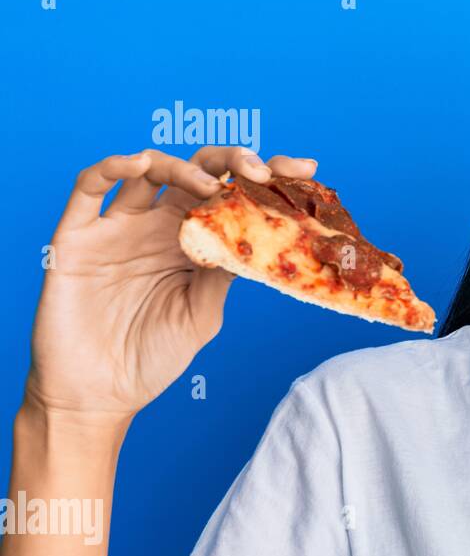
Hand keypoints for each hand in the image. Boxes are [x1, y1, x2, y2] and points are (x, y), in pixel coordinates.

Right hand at [23, 146, 318, 423]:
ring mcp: (118, 227)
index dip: (267, 176)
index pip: (232, 195)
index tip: (305, 169)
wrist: (99, 395)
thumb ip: (222, 275)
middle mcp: (158, 226)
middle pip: (196, 172)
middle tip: (262, 170)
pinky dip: (113, 166)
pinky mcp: (77, 236)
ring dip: (182, 166)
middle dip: (232, 161)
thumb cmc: (153, 357)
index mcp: (193, 243)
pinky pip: (88, 186)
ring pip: (148, 170)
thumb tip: (253, 237)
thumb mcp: (201, 315)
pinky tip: (139, 165)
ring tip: (209, 184)